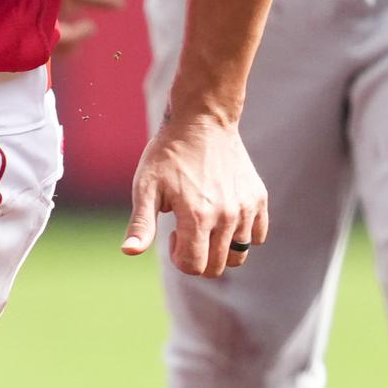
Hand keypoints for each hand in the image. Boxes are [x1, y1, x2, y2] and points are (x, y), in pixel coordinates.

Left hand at [123, 111, 267, 278]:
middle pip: (216, 267)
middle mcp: (227, 215)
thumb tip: (128, 252)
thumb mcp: (146, 187)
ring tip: (206, 222)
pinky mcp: (258, 198)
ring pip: (238, 255)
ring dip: (219, 249)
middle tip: (187, 228)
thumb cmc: (168, 154)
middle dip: (197, 257)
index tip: (172, 233)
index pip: (194, 266)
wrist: (202, 120)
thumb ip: (141, 224)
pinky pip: (257, 236)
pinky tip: (225, 214)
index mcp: (198, 216)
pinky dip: (241, 235)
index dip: (178, 257)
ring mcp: (246, 208)